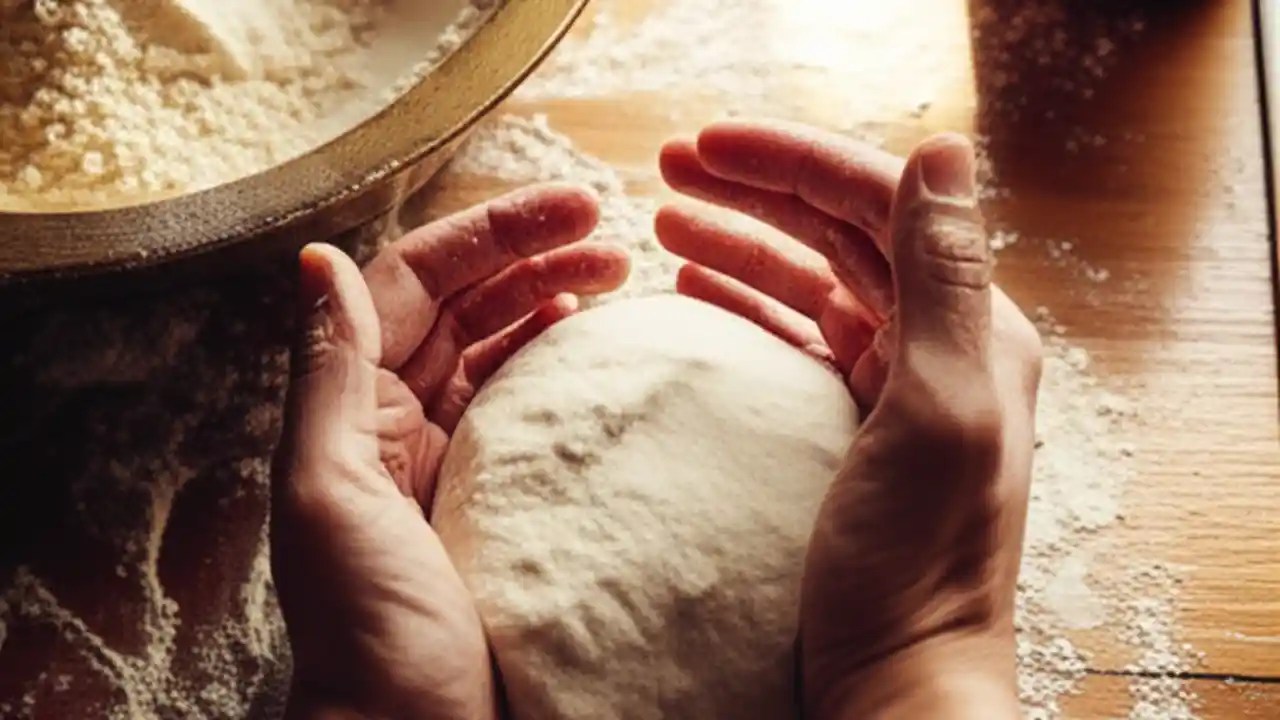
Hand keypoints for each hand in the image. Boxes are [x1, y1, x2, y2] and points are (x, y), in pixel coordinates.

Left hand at [271, 184, 629, 719]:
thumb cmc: (365, 631)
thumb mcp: (331, 493)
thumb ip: (329, 376)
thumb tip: (318, 259)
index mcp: (350, 408)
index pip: (414, 284)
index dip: (488, 234)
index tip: (571, 208)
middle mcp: (394, 420)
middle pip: (463, 304)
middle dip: (529, 254)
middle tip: (608, 227)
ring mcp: (448, 457)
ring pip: (498, 348)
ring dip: (549, 298)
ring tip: (614, 272)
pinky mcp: (495, 499)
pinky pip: (526, 409)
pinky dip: (559, 366)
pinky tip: (594, 347)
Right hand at [658, 123, 1040, 717]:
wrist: (897, 684)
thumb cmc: (914, 570)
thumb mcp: (938, 416)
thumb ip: (944, 280)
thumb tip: (944, 147)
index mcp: (967, 329)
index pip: (877, 205)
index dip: (789, 163)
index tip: (701, 147)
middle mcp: (937, 347)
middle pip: (840, 235)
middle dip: (756, 192)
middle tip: (668, 167)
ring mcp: (892, 390)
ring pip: (812, 284)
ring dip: (743, 243)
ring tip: (667, 222)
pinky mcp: (849, 432)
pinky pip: (796, 342)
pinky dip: (745, 306)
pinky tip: (699, 293)